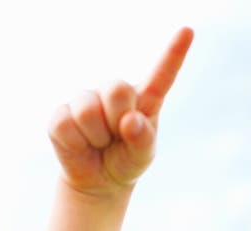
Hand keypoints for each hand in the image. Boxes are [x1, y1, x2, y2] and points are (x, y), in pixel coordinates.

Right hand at [48, 27, 192, 196]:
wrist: (99, 180)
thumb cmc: (126, 161)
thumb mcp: (142, 156)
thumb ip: (143, 139)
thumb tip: (130, 120)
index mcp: (143, 100)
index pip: (161, 75)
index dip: (173, 54)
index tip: (188, 31)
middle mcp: (114, 92)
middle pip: (117, 89)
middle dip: (117, 118)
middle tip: (117, 136)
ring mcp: (86, 99)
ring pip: (88, 110)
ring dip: (97, 136)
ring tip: (100, 143)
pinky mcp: (62, 114)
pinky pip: (67, 125)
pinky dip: (77, 143)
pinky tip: (81, 145)